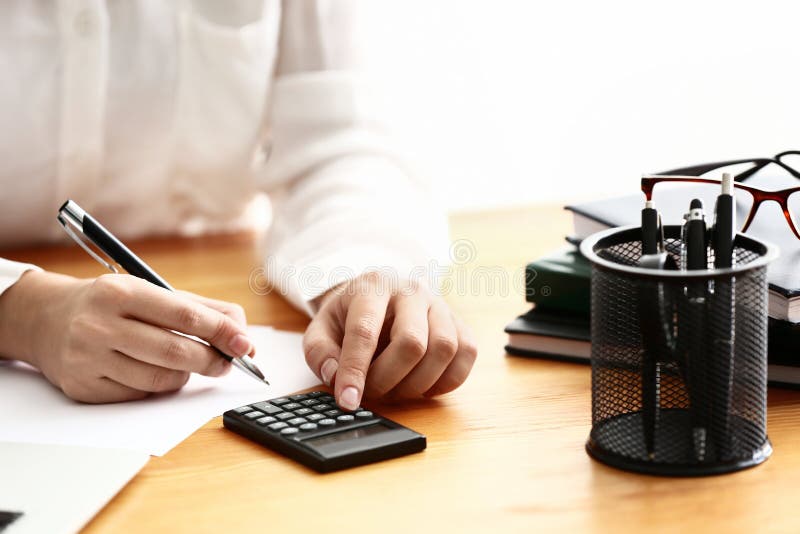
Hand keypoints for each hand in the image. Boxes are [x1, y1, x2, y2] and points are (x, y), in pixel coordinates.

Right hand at [0, 271, 253, 402]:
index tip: (244, 343)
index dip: (221, 332)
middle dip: (212, 360)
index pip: (185, 315)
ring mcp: (88, 359)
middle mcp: (100, 325)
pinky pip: (139, 395)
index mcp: (121, 292)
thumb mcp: (149, 292)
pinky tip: (154, 372)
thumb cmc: (111, 305)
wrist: (46, 320)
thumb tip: (242, 333)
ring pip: (160, 379)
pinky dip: (158, 387)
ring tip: (188, 364)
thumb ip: (200, 308)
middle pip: (175, 352)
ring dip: (186, 375)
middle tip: (227, 362)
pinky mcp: (83, 388)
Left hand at [302, 272, 476, 409]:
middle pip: (412, 342)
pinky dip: (448, 380)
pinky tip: (424, 385)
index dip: (355, 370)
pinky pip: (467, 353)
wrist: (378, 295)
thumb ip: (319, 352)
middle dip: (388, 379)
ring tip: (396, 388)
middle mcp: (411, 291)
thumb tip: (336, 376)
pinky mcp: (459, 322)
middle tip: (371, 392)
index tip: (348, 401)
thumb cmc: (349, 315)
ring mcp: (440, 304)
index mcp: (372, 286)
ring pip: (444, 348)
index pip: (365, 331)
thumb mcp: (321, 328)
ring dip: (418, 382)